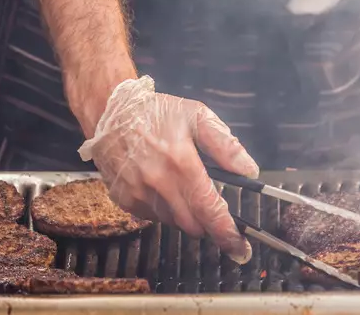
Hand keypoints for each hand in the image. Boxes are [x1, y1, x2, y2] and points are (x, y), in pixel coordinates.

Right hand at [78, 76, 258, 263]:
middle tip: (216, 211)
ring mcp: (139, 195)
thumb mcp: (198, 117)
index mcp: (181, 164)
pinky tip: (164, 186)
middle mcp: (158, 184)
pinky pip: (154, 216)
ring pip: (174, 222)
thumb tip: (249, 171)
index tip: (240, 248)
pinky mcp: (125, 200)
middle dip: (209, 224)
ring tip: (184, 186)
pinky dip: (166, 209)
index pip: (209, 210)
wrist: (110, 111)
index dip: (227, 233)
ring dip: (187, 214)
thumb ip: (226, 147)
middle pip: (193, 225)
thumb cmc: (157, 112)